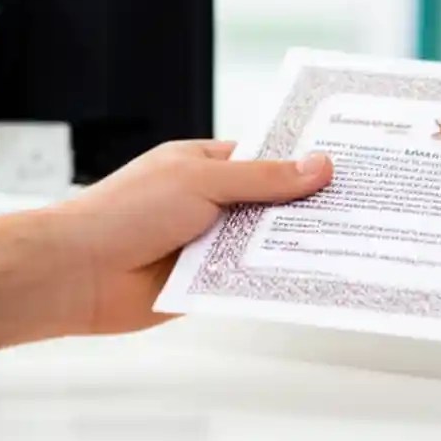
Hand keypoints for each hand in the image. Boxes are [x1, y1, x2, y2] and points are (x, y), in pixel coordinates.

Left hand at [0, 141, 332, 354]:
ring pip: (266, 243)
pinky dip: (275, 277)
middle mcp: (211, 202)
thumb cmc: (123, 213)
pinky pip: (251, 278)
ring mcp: (210, 243)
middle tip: (362, 206)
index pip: (268, 158)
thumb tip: (317, 166)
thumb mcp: (201, 180)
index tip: (348, 164)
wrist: (77, 273)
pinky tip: (312, 277)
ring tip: (352, 241)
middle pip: (274, 203)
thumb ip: (263, 179)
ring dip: (296, 245)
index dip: (304, 161)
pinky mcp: (208, 282)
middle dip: (310, 206)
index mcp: (206, 164)